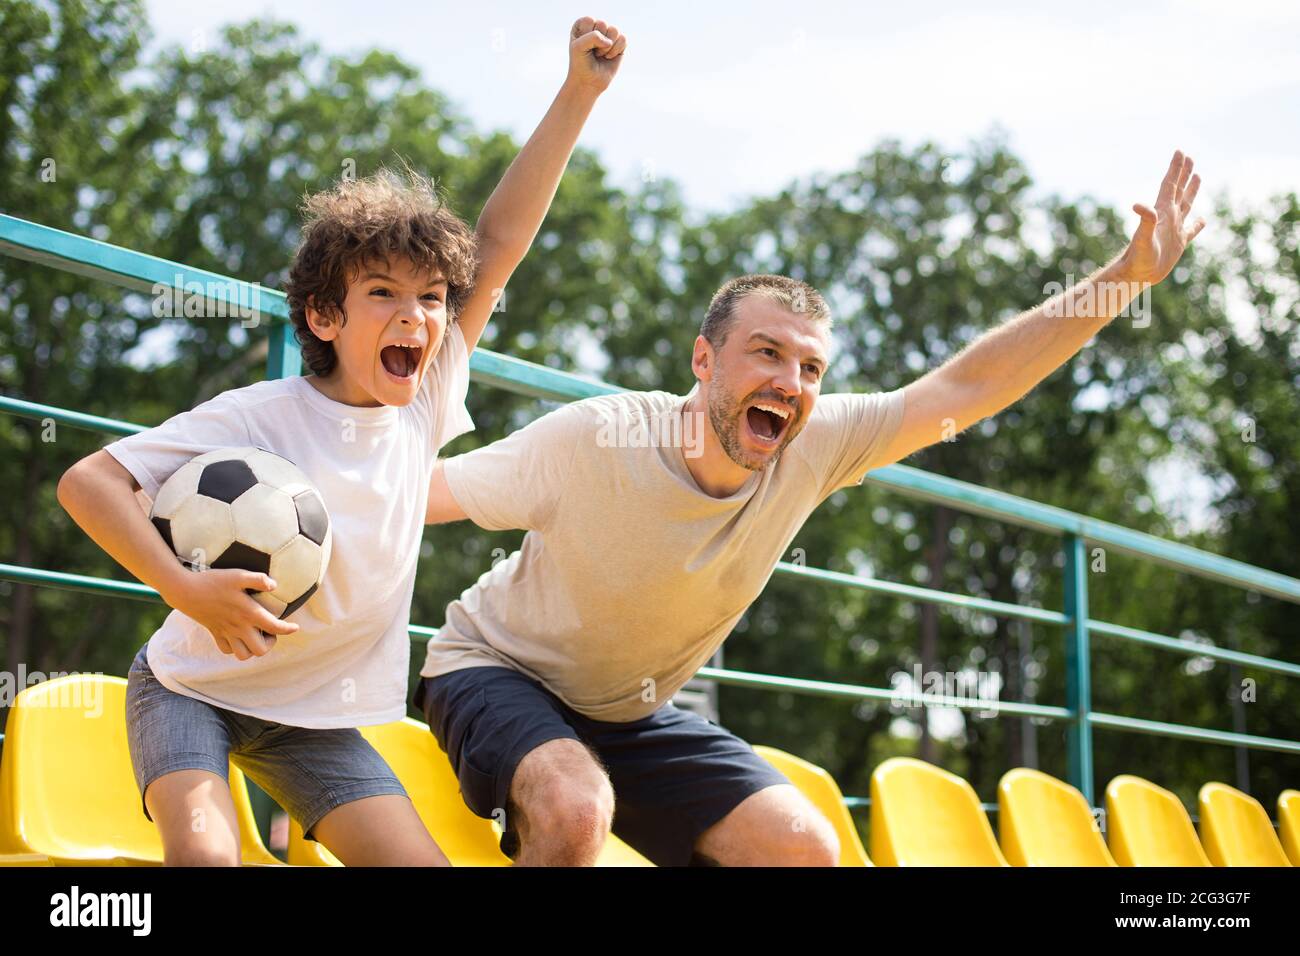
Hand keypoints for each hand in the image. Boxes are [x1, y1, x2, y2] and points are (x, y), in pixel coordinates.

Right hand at [164, 569, 299, 660]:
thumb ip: (258, 579)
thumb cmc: (213, 581)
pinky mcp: (214, 633)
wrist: (185, 590)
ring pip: (243, 655)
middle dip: (269, 644)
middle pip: (259, 651)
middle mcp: (238, 627)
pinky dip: (235, 647)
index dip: (288, 630)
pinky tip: (238, 635)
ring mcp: (225, 632)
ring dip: (252, 649)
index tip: (294, 627)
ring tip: (255, 635)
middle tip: (269, 631)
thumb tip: (274, 585)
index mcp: (248, 613)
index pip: (274, 627)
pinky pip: (227, 650)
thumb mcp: (238, 575)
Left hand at [566, 17, 625, 92]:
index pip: (589, 20)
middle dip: (597, 43)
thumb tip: (610, 41)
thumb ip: (593, 37)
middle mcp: (596, 26)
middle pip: (603, 24)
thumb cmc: (581, 63)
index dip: (586, 36)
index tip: (582, 47)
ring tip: (600, 55)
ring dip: (607, 47)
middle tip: (592, 53)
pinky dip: (616, 50)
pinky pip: (623, 39)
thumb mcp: (578, 47)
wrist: (589, 81)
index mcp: (583, 24)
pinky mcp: (619, 43)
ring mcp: (608, 34)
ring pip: (614, 30)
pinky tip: (609, 57)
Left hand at [1122, 150, 1206, 285]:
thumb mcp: (1143, 238)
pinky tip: (1202, 220)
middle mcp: (1168, 218)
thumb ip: (1145, 221)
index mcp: (1162, 213)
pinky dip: (1198, 225)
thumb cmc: (1137, 258)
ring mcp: (1175, 230)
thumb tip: (1138, 205)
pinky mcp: (1179, 243)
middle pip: (1178, 190)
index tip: (1180, 152)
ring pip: (1186, 205)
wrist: (1137, 276)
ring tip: (1197, 176)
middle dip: (1183, 173)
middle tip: (1189, 157)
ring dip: (1191, 191)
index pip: (1170, 185)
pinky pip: (1192, 231)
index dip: (1175, 169)